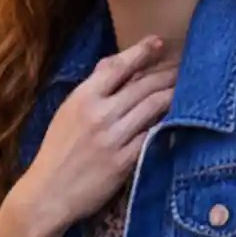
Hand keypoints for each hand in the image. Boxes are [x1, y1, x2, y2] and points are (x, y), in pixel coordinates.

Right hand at [8, 35, 176, 236]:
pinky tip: (178, 117)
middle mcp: (100, 114)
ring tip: (187, 85)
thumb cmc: (57, 152)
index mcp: (82, 98)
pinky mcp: (125, 161)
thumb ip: (91, 87)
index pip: (118, 66)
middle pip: (143, 85)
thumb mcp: (67, 112)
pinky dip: (167, 123)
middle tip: (185, 65)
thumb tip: (114, 63)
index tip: (159, 42)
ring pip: (153, 107)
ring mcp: (114, 138)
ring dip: (173, 94)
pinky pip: (152, 135)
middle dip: (167, 73)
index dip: (142, 52)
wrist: (48, 193)